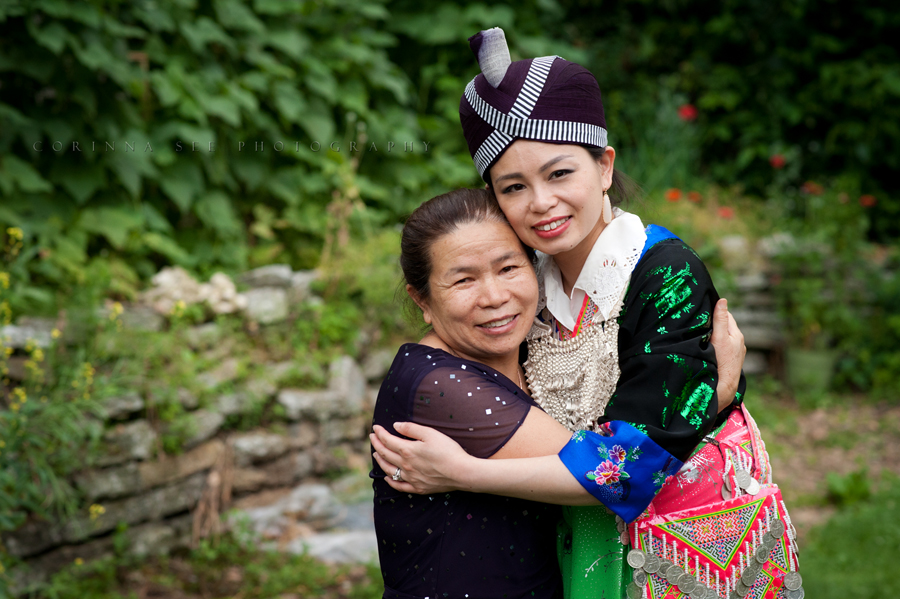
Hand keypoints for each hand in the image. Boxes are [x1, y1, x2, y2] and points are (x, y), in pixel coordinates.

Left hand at [370, 422, 474, 494]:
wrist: (461, 472)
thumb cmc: (448, 450)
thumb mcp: (430, 433)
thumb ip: (411, 428)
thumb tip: (395, 426)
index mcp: (408, 450)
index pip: (387, 440)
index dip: (379, 433)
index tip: (375, 427)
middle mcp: (406, 465)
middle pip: (385, 454)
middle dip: (376, 444)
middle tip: (372, 437)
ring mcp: (411, 478)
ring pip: (389, 470)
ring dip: (380, 461)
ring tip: (375, 454)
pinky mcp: (418, 488)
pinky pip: (399, 486)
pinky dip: (390, 481)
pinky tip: (386, 478)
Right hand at [711, 298, 745, 412]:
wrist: (723, 388)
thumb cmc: (721, 362)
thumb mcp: (719, 337)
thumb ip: (720, 319)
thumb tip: (722, 300)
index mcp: (737, 335)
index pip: (726, 316)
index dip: (715, 311)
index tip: (704, 308)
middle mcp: (739, 344)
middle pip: (726, 327)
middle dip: (716, 322)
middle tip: (700, 319)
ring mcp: (735, 354)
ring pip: (724, 338)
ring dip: (716, 335)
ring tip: (703, 333)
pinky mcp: (729, 363)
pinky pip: (722, 348)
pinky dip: (716, 345)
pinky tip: (708, 348)